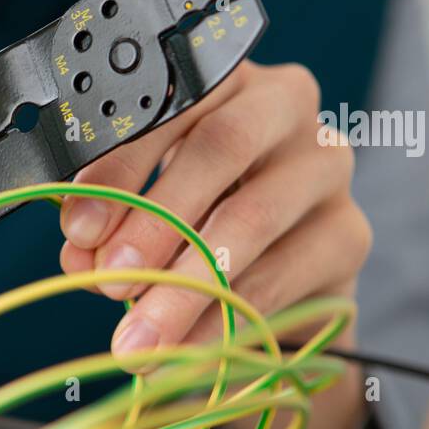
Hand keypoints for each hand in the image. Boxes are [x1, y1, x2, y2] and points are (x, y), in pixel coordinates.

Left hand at [58, 62, 370, 428]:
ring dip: (187, 284)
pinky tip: (187, 350)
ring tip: (140, 338)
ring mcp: (326, 166)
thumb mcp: (138, 210)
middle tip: (110, 280)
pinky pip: (282, 276)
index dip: (119, 167)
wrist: (269, 277)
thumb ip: (107, 223)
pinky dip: (226, 320)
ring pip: (254, 217)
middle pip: (221, 146)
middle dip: (156, 220)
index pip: (168, 103)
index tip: (79, 229)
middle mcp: (282, 106)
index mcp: (217, 78)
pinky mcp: (349, 232)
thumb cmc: (194, 216)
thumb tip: (80, 253)